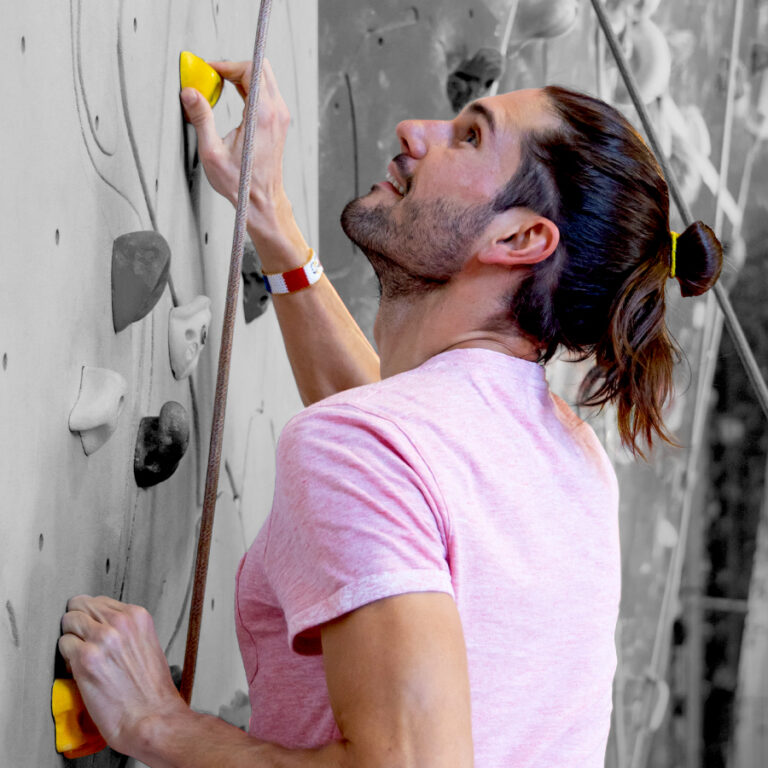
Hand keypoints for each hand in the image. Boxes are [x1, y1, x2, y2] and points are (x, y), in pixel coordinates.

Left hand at [59, 595, 186, 755]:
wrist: (151, 717)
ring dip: (71, 638)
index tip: (90, 628)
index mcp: (138, 617)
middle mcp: (120, 622)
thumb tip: (103, 627)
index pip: (100, 601)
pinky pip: (63, 645)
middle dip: (78, 623)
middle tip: (80, 640)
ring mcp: (102, 638)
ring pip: (69, 621)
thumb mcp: (148, 645)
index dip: (92, 617)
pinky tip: (78, 669)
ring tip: (80, 656)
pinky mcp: (86, 659)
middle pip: (81, 605)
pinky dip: (66, 657)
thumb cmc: (151, 690)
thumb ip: (127, 631)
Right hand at [180, 59, 300, 255]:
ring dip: (242, 76)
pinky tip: (234, 96)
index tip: (210, 71)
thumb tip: (189, 93)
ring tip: (220, 86)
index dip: (227, 65)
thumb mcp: (212, 151)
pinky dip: (250, 88)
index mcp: (260, 116)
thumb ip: (201, 118)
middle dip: (235, 67)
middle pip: (260, 68)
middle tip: (214, 76)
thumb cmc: (240, 183)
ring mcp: (280, 117)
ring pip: (265, 78)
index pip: (249, 70)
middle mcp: (276, 113)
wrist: (261, 201)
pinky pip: (266, 93)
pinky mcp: (279, 123)